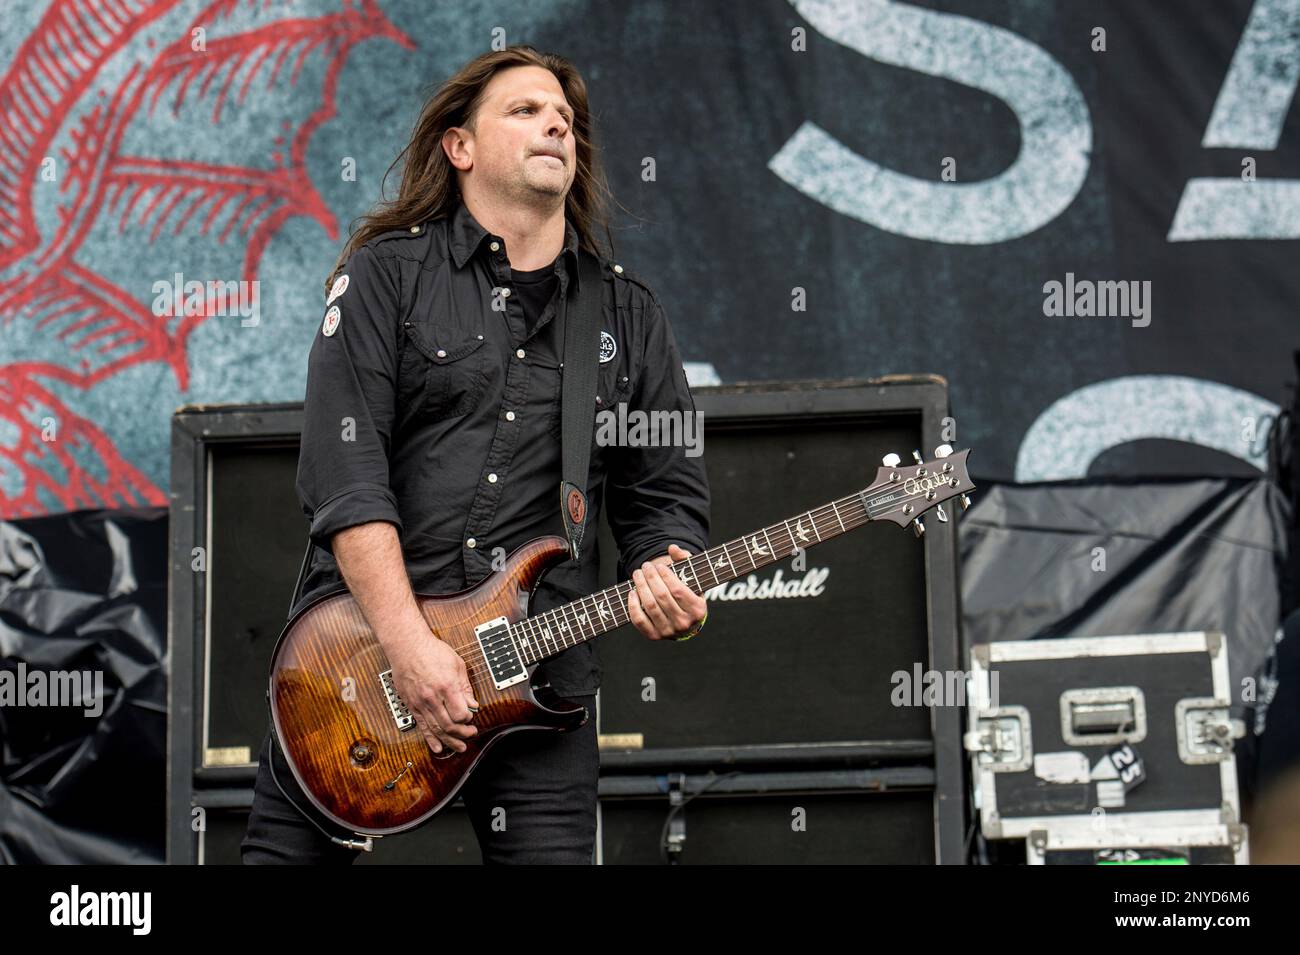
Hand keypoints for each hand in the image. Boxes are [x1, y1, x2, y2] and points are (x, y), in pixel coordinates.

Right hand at [382, 624, 479, 754]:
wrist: (407, 646)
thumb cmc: (432, 651)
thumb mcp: (456, 664)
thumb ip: (465, 687)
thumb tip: (473, 704)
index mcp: (446, 686)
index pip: (460, 714)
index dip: (468, 719)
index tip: (471, 717)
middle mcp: (432, 697)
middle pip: (449, 725)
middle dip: (462, 733)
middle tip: (471, 734)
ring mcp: (420, 703)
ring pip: (436, 729)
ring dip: (449, 741)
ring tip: (459, 747)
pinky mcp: (412, 705)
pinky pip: (422, 727)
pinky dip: (430, 739)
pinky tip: (437, 748)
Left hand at [626, 544, 706, 640]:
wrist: (684, 621)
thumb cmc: (687, 594)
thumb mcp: (692, 577)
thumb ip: (685, 559)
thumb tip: (673, 548)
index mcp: (698, 610)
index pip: (678, 590)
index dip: (666, 576)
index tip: (658, 566)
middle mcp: (684, 623)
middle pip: (662, 596)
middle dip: (650, 578)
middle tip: (645, 567)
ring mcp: (668, 632)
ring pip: (650, 606)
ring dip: (640, 587)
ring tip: (637, 574)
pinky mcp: (654, 636)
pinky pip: (639, 620)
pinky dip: (633, 605)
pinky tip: (632, 592)